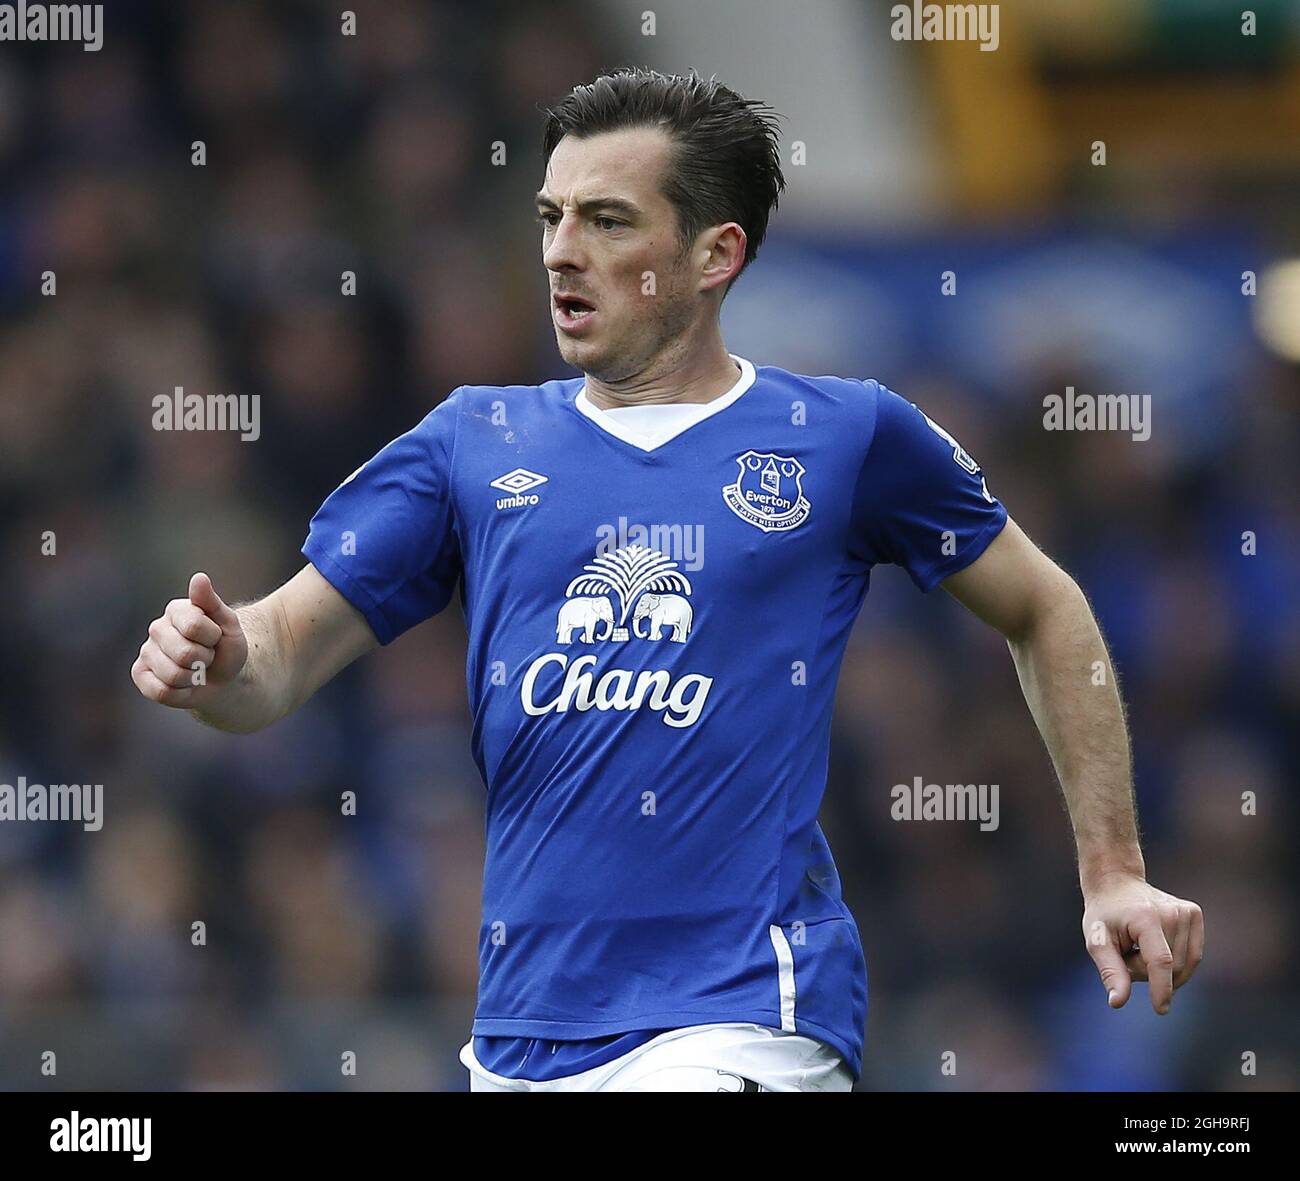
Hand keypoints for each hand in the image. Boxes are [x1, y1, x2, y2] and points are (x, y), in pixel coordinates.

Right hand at [131, 572, 248, 708]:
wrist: (224, 677)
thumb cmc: (226, 647)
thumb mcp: (228, 624)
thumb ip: (212, 602)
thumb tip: (199, 578)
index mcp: (177, 609)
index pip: (194, 626)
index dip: (213, 638)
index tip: (215, 637)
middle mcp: (156, 627)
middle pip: (184, 654)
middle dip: (205, 659)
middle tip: (207, 656)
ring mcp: (146, 651)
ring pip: (173, 675)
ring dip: (194, 678)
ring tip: (196, 669)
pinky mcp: (140, 674)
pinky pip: (161, 691)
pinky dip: (181, 693)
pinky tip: (184, 684)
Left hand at [1082, 873, 1203, 1014]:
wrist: (1116, 883)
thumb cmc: (1104, 914)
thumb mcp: (1097, 941)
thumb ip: (1110, 971)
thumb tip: (1117, 1002)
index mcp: (1146, 917)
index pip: (1160, 961)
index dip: (1161, 988)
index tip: (1160, 1009)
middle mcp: (1172, 912)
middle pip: (1170, 968)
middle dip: (1146, 972)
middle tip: (1126, 953)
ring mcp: (1187, 911)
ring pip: (1183, 966)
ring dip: (1159, 968)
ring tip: (1139, 947)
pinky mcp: (1195, 914)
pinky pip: (1192, 957)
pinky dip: (1173, 961)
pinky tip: (1155, 946)